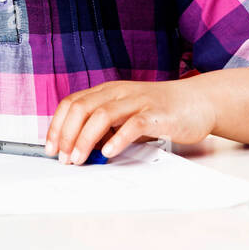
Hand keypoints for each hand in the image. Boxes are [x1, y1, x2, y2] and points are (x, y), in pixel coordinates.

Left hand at [44, 79, 216, 163]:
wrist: (197, 101)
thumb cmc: (159, 111)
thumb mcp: (126, 115)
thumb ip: (105, 128)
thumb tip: (81, 149)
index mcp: (108, 91)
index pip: (72, 103)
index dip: (58, 125)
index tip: (51, 147)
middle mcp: (119, 92)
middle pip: (82, 108)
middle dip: (67, 134)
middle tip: (63, 158)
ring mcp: (138, 101)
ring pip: (102, 115)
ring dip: (86, 139)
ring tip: (79, 158)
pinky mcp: (156, 114)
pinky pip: (133, 124)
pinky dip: (118, 139)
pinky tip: (109, 153)